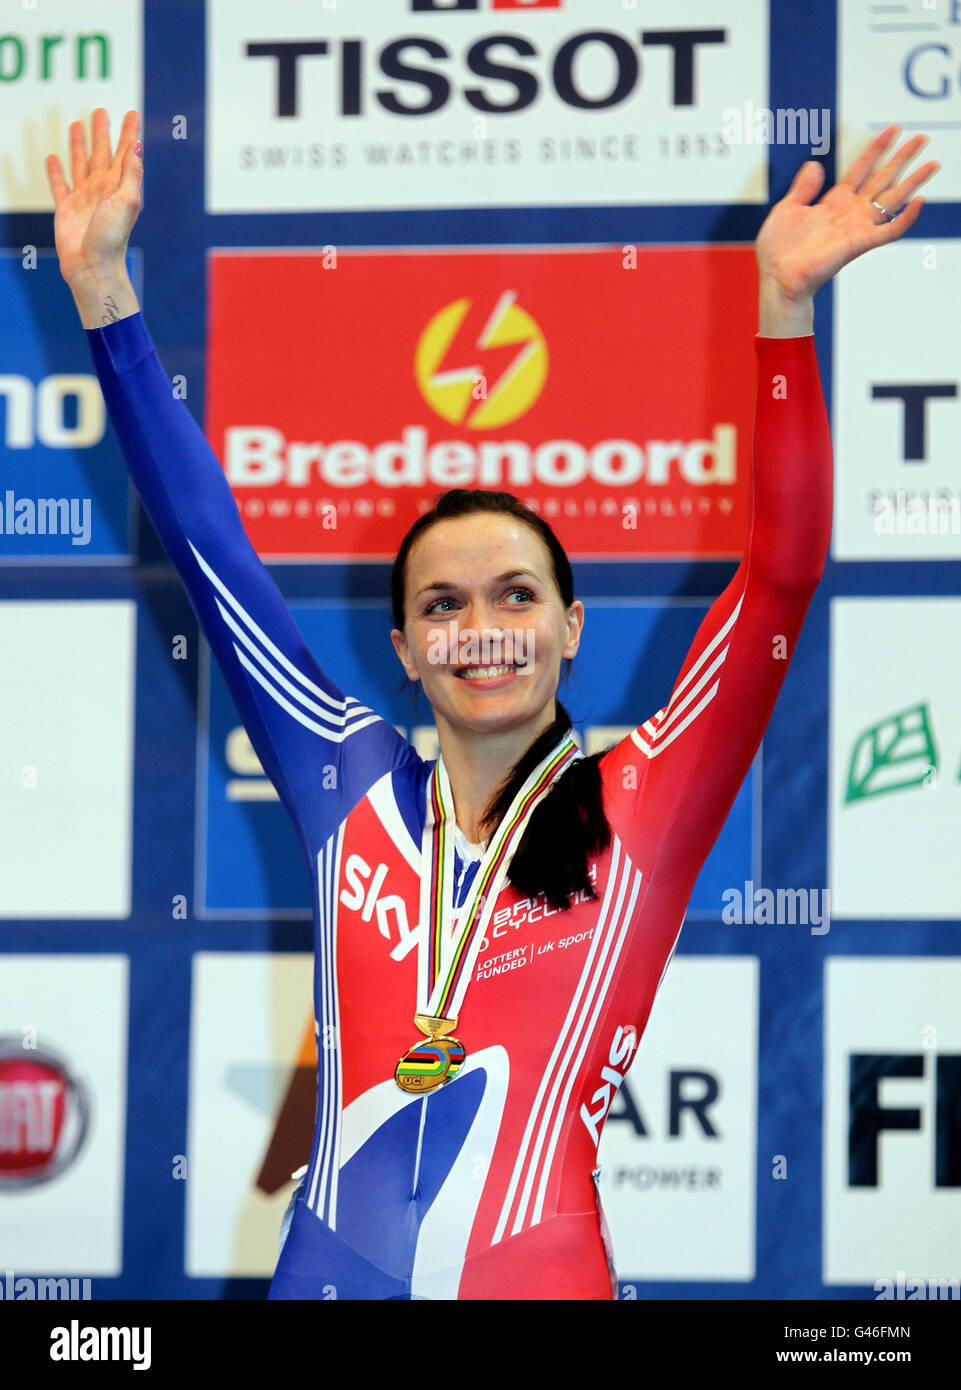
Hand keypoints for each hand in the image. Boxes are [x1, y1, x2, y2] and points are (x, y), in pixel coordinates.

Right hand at [45, 108, 142, 284]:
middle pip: (101, 152)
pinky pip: (59, 185)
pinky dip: (55, 171)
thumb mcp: (128, 202)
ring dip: (78, 144)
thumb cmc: (112, 238)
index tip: (133, 114)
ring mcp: (83, 198)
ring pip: (80, 163)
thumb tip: (138, 145)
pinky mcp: (65, 209)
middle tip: (100, 111)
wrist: (92, 266)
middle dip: (102, 132)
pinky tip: (53, 158)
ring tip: (77, 124)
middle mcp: (101, 189)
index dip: (130, 133)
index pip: (126, 153)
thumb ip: (132, 173)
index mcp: (118, 186)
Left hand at [755, 126, 939, 301]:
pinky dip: (906, 218)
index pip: (862, 168)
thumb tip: (814, 164)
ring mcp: (857, 227)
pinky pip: (890, 231)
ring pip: (893, 199)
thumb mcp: (786, 209)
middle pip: (883, 178)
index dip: (877, 148)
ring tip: (933, 164)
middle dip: (903, 158)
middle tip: (922, 138)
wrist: (777, 278)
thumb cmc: (778, 251)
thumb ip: (803, 188)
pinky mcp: (859, 244)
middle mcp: (850, 213)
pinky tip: (919, 202)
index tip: (892, 129)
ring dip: (914, 182)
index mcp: (834, 202)